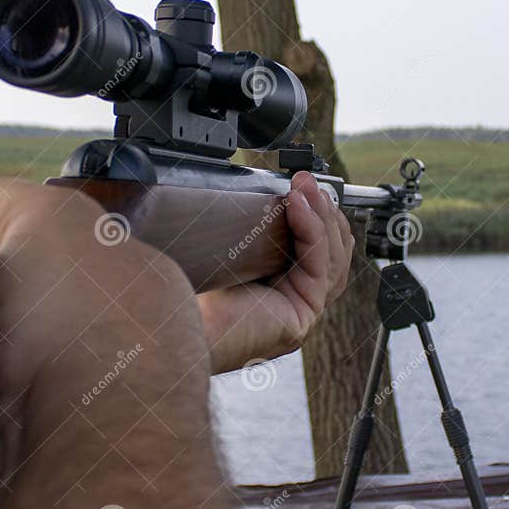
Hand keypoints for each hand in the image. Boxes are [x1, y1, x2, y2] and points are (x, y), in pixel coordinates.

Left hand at [197, 171, 354, 372]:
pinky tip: (298, 205)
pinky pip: (318, 266)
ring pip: (331, 259)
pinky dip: (313, 230)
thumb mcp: (226, 248)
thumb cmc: (189, 293)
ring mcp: (301, 311)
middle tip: (306, 181)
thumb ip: (248, 226)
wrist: (174, 326)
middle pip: (334, 253)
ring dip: (321, 215)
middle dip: (325, 212)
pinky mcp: (303, 315)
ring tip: (304, 186)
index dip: (318, 216)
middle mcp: (293, 303)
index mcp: (278, 290)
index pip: (317, 250)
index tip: (302, 185)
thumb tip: (256, 187)